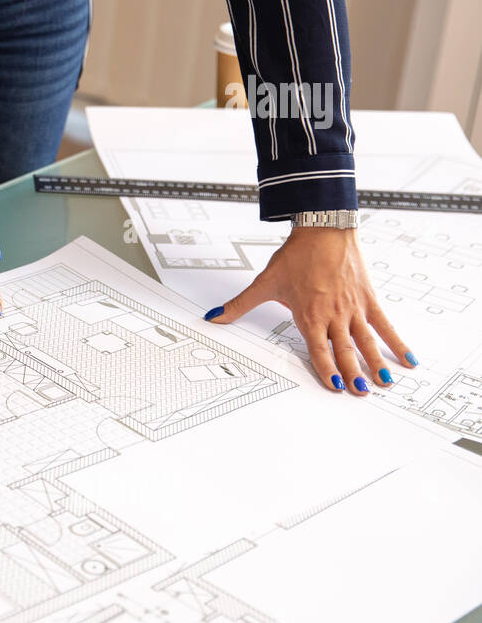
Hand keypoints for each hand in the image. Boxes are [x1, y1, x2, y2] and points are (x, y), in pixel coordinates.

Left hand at [205, 226, 415, 393]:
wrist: (322, 229)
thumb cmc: (296, 255)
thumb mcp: (264, 283)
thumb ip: (240, 305)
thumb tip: (215, 317)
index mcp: (309, 315)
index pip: (318, 349)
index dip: (326, 369)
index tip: (335, 386)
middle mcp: (334, 315)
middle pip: (345, 350)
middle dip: (354, 373)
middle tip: (362, 393)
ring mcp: (353, 307)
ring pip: (367, 341)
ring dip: (377, 363)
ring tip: (385, 382)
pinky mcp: (368, 298)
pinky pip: (385, 324)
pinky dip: (397, 341)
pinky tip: (408, 358)